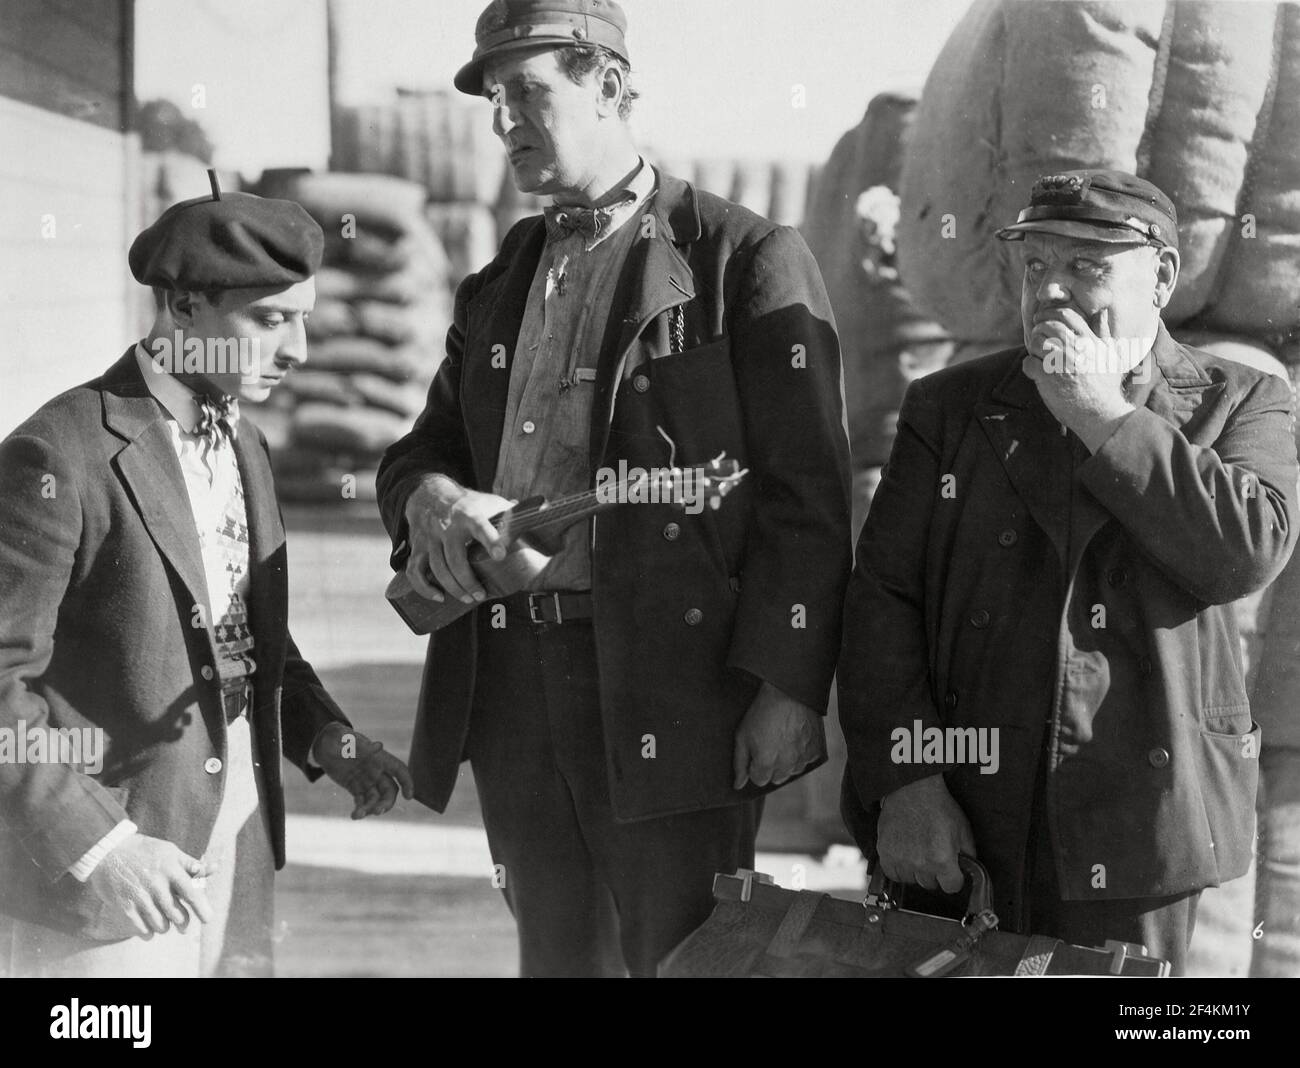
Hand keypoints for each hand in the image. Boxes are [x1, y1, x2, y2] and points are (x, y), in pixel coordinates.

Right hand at [85, 833, 215, 938]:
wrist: (108, 852)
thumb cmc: (145, 851)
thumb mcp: (170, 851)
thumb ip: (191, 864)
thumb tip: (214, 867)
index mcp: (171, 869)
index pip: (192, 893)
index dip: (202, 908)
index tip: (208, 919)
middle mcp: (156, 884)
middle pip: (177, 914)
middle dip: (183, 922)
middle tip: (184, 926)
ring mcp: (139, 896)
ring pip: (160, 924)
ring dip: (165, 927)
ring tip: (166, 924)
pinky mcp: (124, 906)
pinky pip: (141, 929)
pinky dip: (148, 933)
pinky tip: (150, 929)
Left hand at [313, 723, 414, 818]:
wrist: (324, 745)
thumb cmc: (337, 738)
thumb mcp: (346, 739)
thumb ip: (361, 745)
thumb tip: (379, 745)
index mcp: (378, 757)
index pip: (399, 769)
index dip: (407, 782)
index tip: (409, 796)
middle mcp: (376, 771)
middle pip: (389, 790)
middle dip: (386, 802)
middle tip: (377, 811)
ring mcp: (366, 781)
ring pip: (376, 799)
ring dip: (371, 809)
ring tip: (358, 815)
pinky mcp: (355, 788)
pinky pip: (362, 801)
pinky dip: (360, 809)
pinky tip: (354, 816)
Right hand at [403, 476, 514, 604]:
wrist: (428, 494)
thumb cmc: (467, 504)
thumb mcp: (489, 502)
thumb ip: (512, 512)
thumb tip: (543, 511)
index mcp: (468, 514)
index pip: (479, 526)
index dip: (490, 539)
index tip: (500, 554)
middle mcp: (447, 527)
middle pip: (454, 558)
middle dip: (467, 580)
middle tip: (480, 595)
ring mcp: (430, 538)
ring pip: (436, 568)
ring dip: (452, 587)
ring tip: (468, 598)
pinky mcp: (417, 548)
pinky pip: (415, 571)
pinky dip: (424, 587)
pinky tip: (438, 597)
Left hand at [732, 682, 825, 788]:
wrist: (788, 691)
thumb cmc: (761, 712)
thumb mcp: (742, 735)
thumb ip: (740, 764)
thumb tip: (738, 785)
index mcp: (765, 764)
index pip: (758, 780)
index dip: (755, 765)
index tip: (756, 750)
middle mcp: (786, 766)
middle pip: (776, 777)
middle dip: (771, 766)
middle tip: (770, 743)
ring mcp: (802, 759)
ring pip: (792, 770)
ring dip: (787, 761)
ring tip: (783, 738)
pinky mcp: (816, 751)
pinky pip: (807, 760)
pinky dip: (802, 752)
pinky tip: (796, 736)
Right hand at [876, 773, 976, 893]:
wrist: (913, 789)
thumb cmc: (939, 807)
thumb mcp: (963, 830)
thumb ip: (968, 855)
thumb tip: (968, 870)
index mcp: (943, 859)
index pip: (951, 887)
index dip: (953, 878)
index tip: (951, 870)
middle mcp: (921, 863)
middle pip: (930, 885)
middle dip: (934, 873)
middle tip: (933, 855)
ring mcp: (901, 859)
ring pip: (911, 880)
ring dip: (915, 871)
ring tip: (917, 852)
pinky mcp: (885, 852)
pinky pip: (892, 874)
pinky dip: (898, 868)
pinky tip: (904, 856)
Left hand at [1022, 306, 1137, 451]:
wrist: (1101, 413)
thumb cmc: (1106, 385)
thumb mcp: (1111, 354)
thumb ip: (1103, 332)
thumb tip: (1101, 311)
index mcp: (1090, 340)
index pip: (1066, 315)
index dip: (1050, 313)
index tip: (1042, 318)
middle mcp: (1075, 349)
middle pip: (1047, 326)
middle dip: (1038, 329)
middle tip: (1037, 336)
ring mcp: (1061, 363)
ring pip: (1036, 342)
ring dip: (1033, 348)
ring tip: (1037, 355)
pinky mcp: (1048, 378)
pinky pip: (1029, 362)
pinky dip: (1028, 365)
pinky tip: (1034, 370)